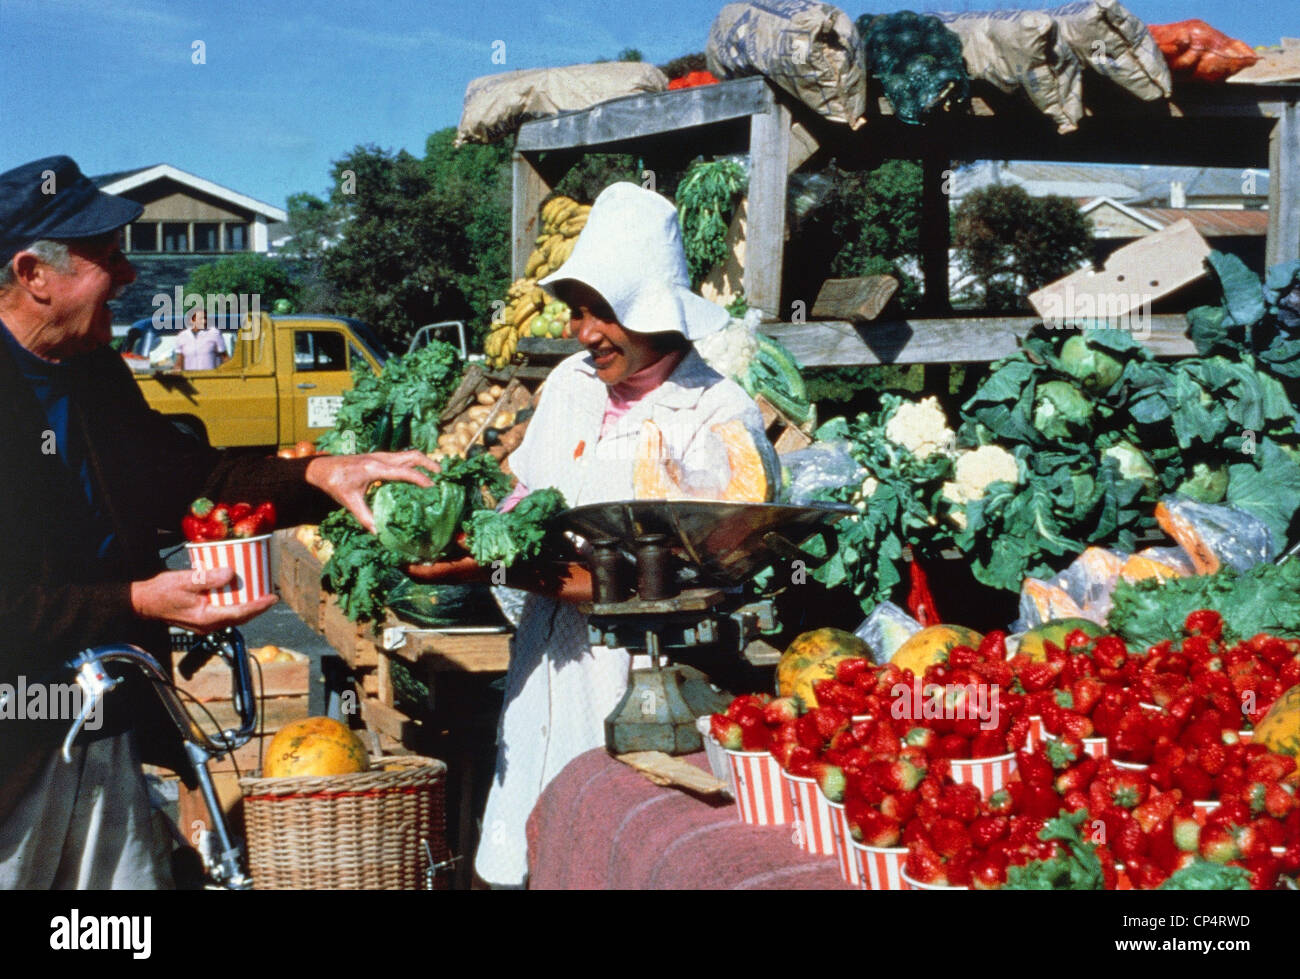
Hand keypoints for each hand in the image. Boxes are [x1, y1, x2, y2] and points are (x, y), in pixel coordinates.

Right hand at [130, 567, 276, 631]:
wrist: (143, 602)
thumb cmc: (161, 592)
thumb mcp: (183, 581)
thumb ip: (207, 578)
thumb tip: (230, 574)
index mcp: (205, 618)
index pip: (239, 614)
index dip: (258, 606)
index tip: (272, 598)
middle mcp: (208, 625)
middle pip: (240, 618)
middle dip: (258, 608)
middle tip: (273, 595)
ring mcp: (205, 623)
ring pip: (234, 617)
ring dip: (249, 607)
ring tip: (263, 594)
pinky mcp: (203, 618)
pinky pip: (225, 613)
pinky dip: (236, 605)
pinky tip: (242, 594)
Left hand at [305, 450, 439, 532]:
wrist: (320, 468)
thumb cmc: (334, 483)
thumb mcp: (349, 502)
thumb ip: (365, 517)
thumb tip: (379, 534)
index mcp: (375, 468)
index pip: (405, 471)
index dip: (421, 479)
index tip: (434, 488)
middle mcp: (381, 458)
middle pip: (412, 455)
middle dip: (429, 464)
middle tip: (441, 476)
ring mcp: (380, 455)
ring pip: (408, 454)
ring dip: (423, 462)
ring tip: (434, 475)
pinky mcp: (378, 457)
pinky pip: (401, 457)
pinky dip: (412, 464)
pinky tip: (415, 475)